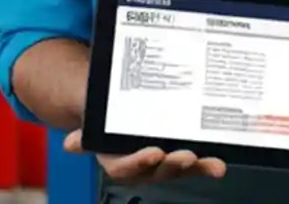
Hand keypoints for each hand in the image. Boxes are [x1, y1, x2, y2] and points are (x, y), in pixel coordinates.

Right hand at [63, 130, 226, 183]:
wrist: (117, 118)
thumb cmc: (106, 124)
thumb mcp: (93, 125)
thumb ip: (84, 135)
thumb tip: (69, 145)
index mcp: (117, 162)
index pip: (125, 168)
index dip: (139, 162)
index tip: (153, 153)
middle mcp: (142, 167)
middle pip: (158, 170)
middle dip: (173, 164)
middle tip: (186, 155)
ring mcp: (164, 164)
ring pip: (178, 168)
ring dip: (195, 167)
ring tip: (209, 162)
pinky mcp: (181, 159)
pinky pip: (195, 165)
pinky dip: (208, 167)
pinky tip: (219, 166)